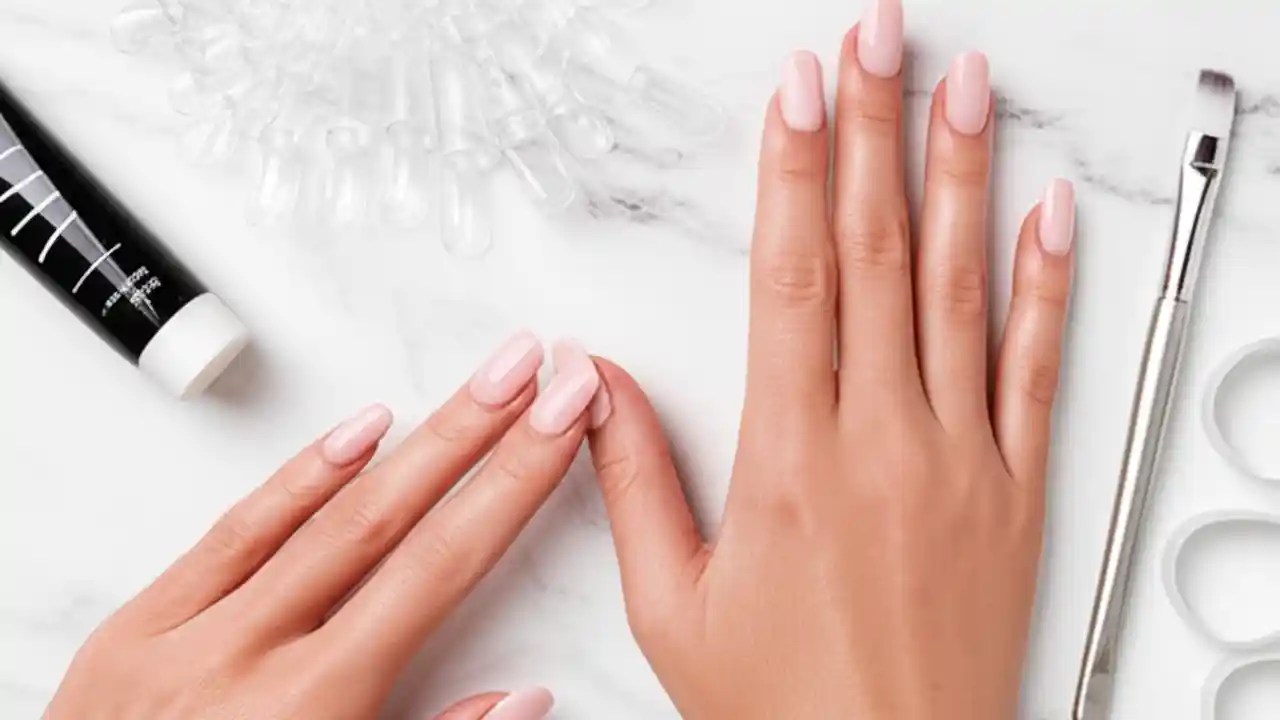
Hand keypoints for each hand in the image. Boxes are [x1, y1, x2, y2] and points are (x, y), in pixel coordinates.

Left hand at [47, 334, 607, 719]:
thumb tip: (524, 696)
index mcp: (314, 711)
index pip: (440, 569)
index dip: (510, 486)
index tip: (556, 423)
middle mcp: (249, 659)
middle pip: (387, 521)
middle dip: (473, 437)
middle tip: (532, 372)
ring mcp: (185, 635)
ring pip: (315, 515)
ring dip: (408, 441)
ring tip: (473, 385)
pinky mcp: (134, 626)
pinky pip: (229, 532)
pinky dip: (300, 476)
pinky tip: (358, 430)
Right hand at [585, 2, 1075, 717]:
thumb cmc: (784, 708)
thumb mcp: (674, 606)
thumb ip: (636, 480)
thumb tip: (594, 385)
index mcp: (790, 460)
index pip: (792, 278)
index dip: (795, 170)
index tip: (801, 90)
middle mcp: (882, 441)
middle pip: (875, 253)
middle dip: (875, 131)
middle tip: (880, 41)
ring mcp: (960, 460)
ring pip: (957, 288)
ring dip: (959, 176)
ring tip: (964, 86)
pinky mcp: (1015, 492)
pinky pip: (1034, 369)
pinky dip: (1043, 285)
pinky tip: (1043, 214)